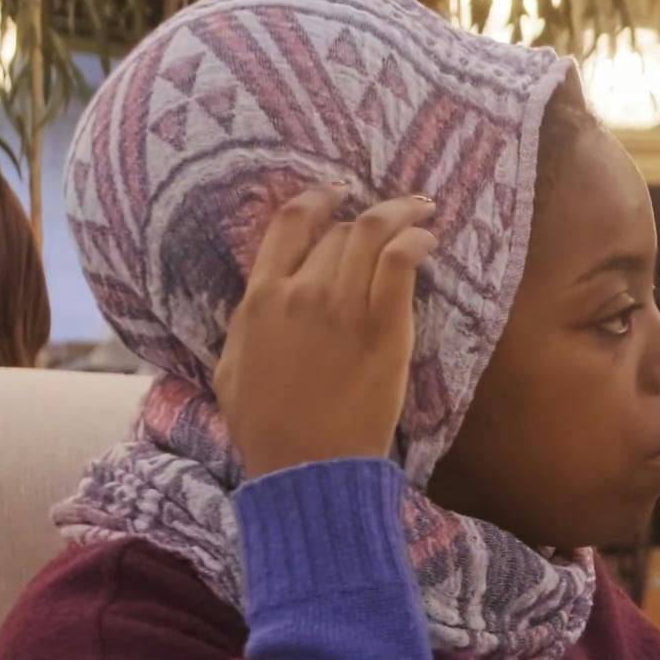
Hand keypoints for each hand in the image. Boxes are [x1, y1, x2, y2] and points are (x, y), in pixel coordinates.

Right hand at [212, 187, 438, 477]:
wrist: (307, 467)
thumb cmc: (266, 428)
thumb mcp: (231, 369)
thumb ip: (246, 325)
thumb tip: (259, 301)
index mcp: (260, 299)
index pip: (288, 223)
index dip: (317, 198)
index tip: (337, 191)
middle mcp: (300, 292)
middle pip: (339, 232)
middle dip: (364, 223)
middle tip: (391, 220)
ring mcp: (344, 306)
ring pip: (373, 232)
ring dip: (402, 212)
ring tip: (423, 209)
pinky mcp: (384, 326)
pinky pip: (401, 261)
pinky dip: (416, 239)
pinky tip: (428, 238)